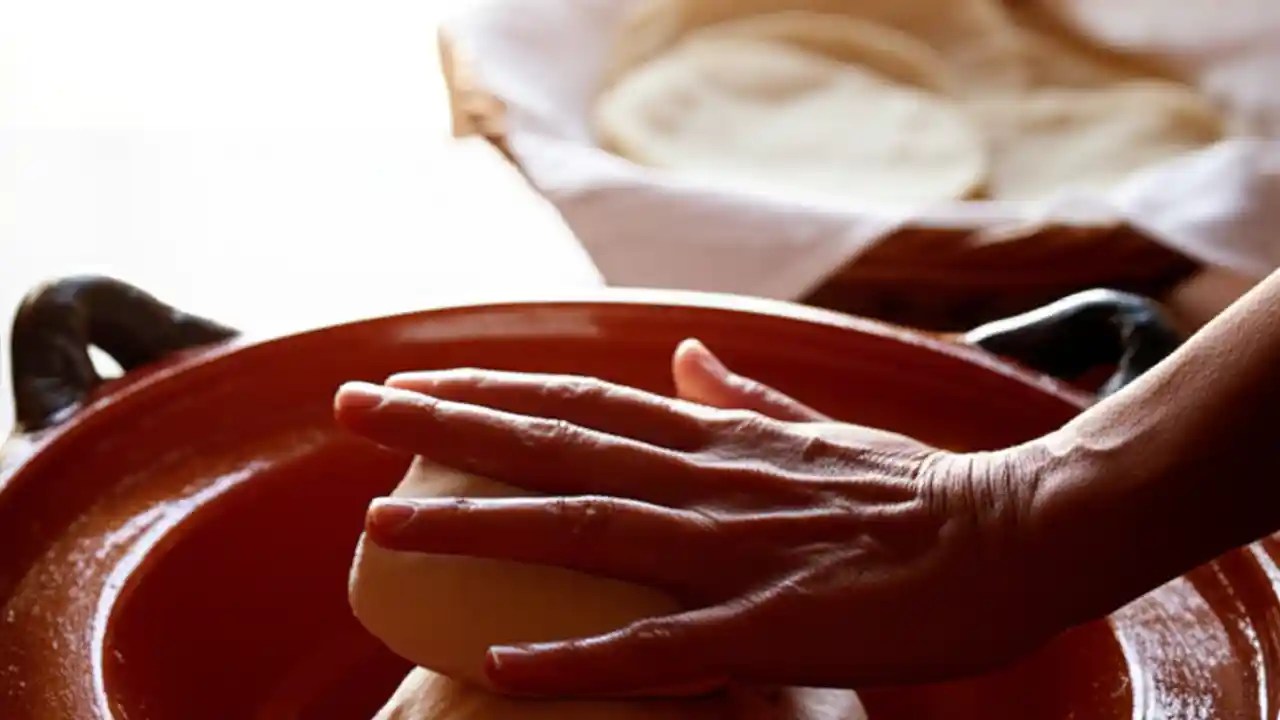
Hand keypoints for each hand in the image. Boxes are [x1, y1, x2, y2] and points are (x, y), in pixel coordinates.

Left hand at [334, 341, 1054, 696]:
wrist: (1013, 532)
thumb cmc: (911, 490)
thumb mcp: (815, 429)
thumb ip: (744, 396)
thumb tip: (685, 358)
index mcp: (719, 437)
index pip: (577, 401)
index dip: (485, 389)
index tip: (407, 381)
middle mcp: (709, 478)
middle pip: (555, 443)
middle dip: (444, 424)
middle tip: (347, 407)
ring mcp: (737, 549)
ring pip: (584, 527)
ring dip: (480, 525)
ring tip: (385, 523)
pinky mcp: (777, 623)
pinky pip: (662, 646)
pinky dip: (581, 654)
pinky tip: (506, 662)